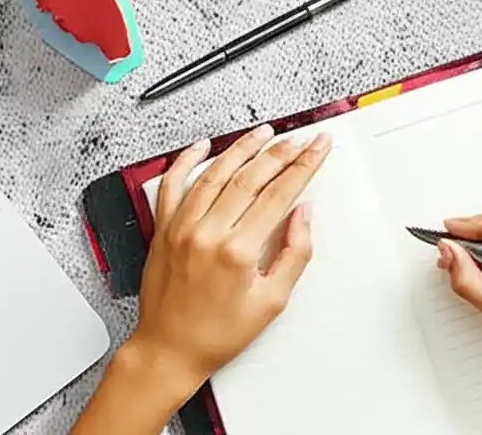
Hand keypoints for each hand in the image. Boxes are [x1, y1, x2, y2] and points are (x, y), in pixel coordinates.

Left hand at [127, 125, 332, 393]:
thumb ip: (294, 254)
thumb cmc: (218, 333)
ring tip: (264, 133)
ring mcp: (182, 227)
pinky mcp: (163, 229)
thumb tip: (303, 215)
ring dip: (242, 148)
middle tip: (300, 139)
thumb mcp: (272, 302)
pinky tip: (202, 146)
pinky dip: (186, 161)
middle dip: (281, 153)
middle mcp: (207, 233)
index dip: (304, 166)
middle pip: (250, 177)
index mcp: (238, 251)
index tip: (318, 148)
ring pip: (215, 173)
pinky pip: (172, 185)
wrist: (170, 349)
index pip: (279, 194)